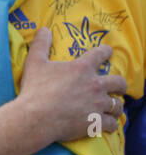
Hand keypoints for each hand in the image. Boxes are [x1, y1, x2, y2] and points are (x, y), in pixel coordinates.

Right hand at [18, 27, 125, 141]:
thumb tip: (43, 29)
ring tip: (113, 109)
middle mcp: (95, 85)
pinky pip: (112, 124)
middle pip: (118, 82)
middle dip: (120, 84)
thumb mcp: (34, 63)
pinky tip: (108, 125)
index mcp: (82, 69)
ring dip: (116, 106)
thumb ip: (41, 45)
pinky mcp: (96, 122)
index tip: (108, 52)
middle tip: (117, 87)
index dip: (105, 52)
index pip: (100, 54)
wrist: (35, 118)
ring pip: (117, 105)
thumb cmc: (35, 90)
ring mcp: (97, 105)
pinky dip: (111, 125)